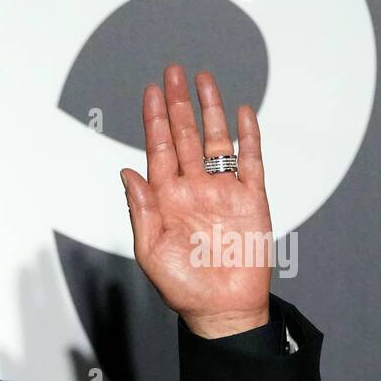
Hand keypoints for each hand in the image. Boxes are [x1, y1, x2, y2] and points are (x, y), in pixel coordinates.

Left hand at [120, 65, 271, 338]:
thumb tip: (127, 172)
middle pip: (184, 136)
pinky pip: (250, 161)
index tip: (150, 91)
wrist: (221, 308)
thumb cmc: (182, 286)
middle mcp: (194, 188)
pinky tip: (242, 113)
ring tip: (203, 80)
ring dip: (210, 110)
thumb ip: (141, 209)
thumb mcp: (150, 250)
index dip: (153, 120)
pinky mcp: (252, 198)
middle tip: (173, 72)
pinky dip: (248, 136)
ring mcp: (223, 190)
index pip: (157, 149)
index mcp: (166, 198)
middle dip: (178, 103)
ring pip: (216, 140)